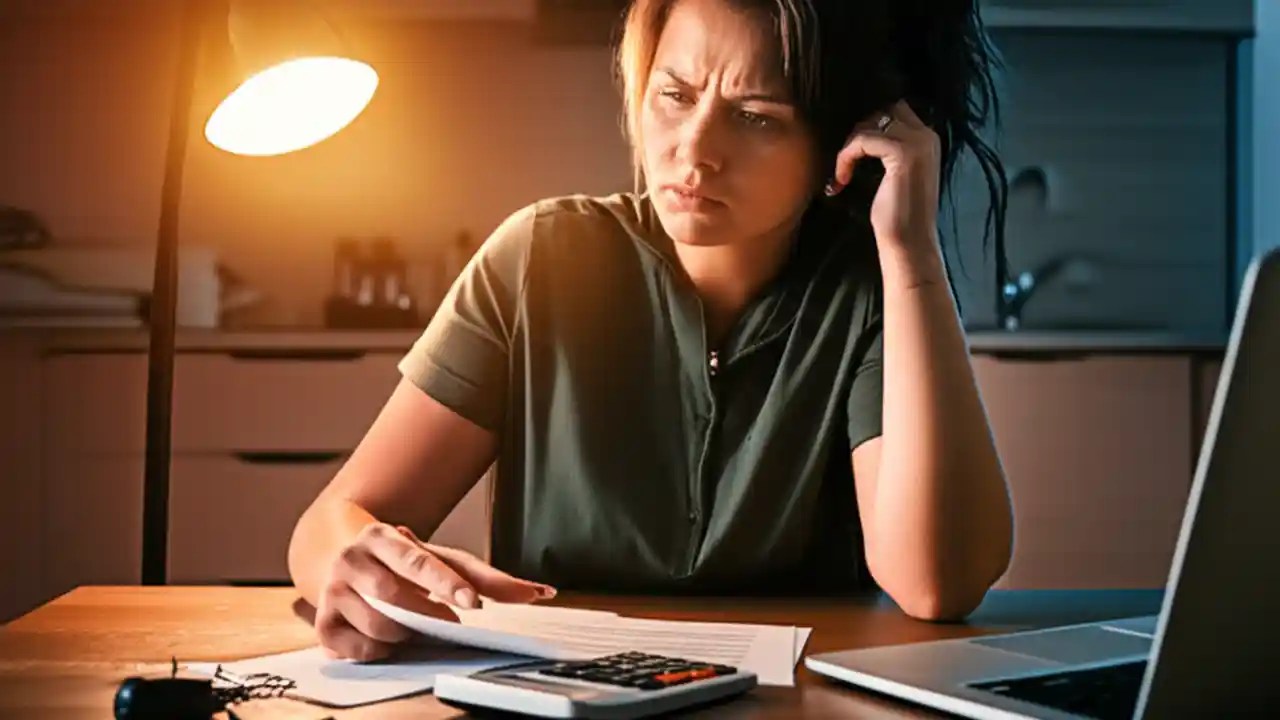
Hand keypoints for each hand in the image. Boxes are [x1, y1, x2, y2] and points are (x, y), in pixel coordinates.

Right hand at [315, 522, 556, 660]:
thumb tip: (541, 593)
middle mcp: (352, 558)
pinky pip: (357, 650)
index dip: (446, 584)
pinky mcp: (322, 621)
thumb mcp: (441, 560)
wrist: (338, 556)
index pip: (419, 561)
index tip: (471, 603)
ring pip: (379, 626)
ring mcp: (332, 590)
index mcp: (382, 536)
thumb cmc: (401, 562)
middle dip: (428, 615)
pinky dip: (380, 651)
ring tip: (413, 624)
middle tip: (447, 622)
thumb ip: (486, 578)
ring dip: (406, 634)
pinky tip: (387, 638)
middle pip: (395, 597)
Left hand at [825, 100, 941, 257]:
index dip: (868, 126)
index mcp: (927, 139)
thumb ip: (886, 150)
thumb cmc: (897, 216)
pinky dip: (846, 157)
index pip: (894, 111)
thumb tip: (861, 134)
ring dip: (849, 146)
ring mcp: (918, 143)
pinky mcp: (903, 153)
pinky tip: (842, 179)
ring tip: (842, 174)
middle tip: (847, 160)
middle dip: (859, 130)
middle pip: (883, 110)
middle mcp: (927, 135)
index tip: (852, 156)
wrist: (908, 242)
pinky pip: (863, 140)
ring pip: (869, 124)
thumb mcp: (891, 175)